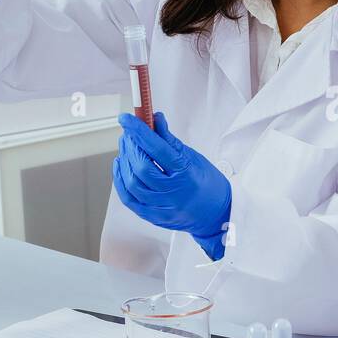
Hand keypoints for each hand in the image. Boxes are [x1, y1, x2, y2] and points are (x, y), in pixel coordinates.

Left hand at [112, 112, 231, 259]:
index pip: (158, 150)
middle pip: (142, 167)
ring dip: (125, 161)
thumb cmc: (207, 183)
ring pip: (132, 184)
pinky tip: (121, 166)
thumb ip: (170, 141)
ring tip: (126, 147)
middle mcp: (174, 193)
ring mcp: (163, 208)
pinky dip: (121, 180)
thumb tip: (155, 119)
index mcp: (187, 175)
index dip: (140, 132)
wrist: (216, 213)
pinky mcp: (153, 217)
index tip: (127, 119)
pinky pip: (130, 199)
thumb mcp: (193, 158)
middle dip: (131, 146)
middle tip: (129, 133)